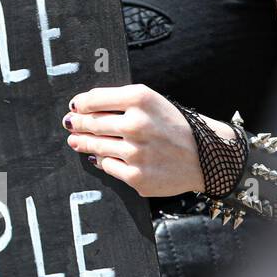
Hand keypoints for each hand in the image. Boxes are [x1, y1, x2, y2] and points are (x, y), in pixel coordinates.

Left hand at [64, 84, 224, 197]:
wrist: (205, 156)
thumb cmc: (173, 126)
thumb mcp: (152, 102)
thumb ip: (119, 101)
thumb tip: (80, 109)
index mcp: (140, 99)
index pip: (95, 99)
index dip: (80, 104)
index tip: (74, 107)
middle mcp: (137, 124)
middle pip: (92, 123)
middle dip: (78, 124)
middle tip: (71, 125)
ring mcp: (136, 153)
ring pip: (96, 146)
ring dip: (83, 143)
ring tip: (77, 141)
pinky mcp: (136, 176)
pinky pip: (107, 166)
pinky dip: (102, 160)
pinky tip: (100, 156)